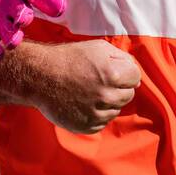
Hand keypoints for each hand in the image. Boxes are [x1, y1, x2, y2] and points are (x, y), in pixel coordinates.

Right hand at [12, 39, 140, 134]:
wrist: (39, 76)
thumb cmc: (69, 58)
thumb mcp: (98, 48)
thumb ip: (122, 58)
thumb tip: (136, 76)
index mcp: (112, 74)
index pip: (135, 78)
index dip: (126, 73)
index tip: (113, 72)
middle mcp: (106, 95)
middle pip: (128, 95)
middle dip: (118, 87)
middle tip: (99, 81)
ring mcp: (96, 113)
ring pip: (116, 109)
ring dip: (108, 102)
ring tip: (89, 91)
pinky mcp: (86, 126)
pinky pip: (103, 122)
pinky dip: (97, 114)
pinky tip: (83, 103)